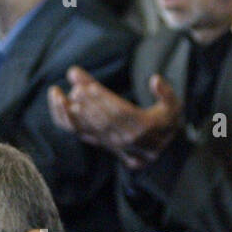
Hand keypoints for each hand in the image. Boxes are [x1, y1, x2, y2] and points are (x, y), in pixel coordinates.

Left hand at [48, 67, 180, 168]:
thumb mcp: (174, 108)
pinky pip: (79, 132)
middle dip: (86, 99)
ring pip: (87, 126)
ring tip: (59, 92)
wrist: (158, 152)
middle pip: (101, 117)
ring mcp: (108, 142)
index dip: (103, 99)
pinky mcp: (98, 142)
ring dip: (71, 109)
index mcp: (142, 127)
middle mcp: (123, 138)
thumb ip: (167, 93)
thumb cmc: (165, 124)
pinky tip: (58, 103)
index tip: (90, 85)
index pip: (119, 112)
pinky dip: (66, 119)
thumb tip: (155, 79)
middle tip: (75, 80)